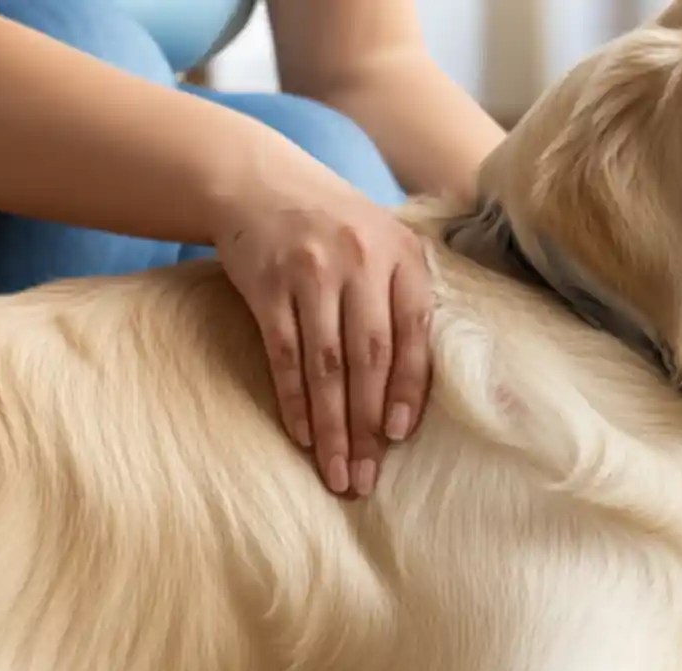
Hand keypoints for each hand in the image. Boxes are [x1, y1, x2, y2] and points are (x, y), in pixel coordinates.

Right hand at [212, 142, 432, 497]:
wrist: (258, 183)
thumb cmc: (334, 228)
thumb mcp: (383, 245)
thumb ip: (406, 300)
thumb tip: (423, 385)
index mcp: (402, 256)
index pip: (413, 334)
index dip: (407, 389)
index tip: (398, 436)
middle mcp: (361, 262)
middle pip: (370, 358)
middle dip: (368, 425)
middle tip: (365, 476)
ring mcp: (312, 272)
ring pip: (326, 365)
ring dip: (332, 426)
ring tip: (336, 471)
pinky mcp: (268, 284)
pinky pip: (284, 353)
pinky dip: (294, 399)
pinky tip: (303, 434)